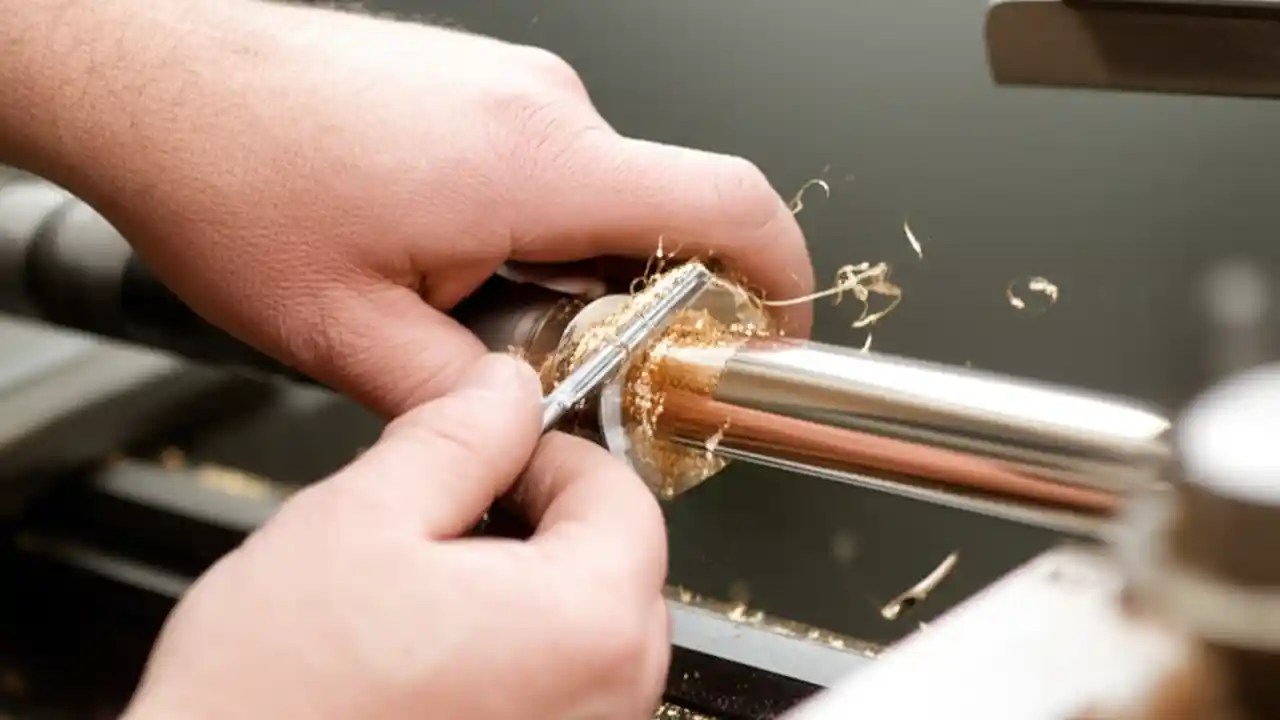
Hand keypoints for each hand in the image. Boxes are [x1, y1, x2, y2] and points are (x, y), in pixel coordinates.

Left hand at [11, 0, 812, 415]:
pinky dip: (528, 226)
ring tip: (457, 302)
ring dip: (566, 270)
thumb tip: (527, 432)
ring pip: (598, 197)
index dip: (782, 277)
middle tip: (554, 363)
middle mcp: (544, 108)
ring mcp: (513, 86)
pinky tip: (438, 255)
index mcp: (537, 166)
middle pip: (661, 216)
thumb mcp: (348, 331)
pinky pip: (548, 165)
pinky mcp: (482, 85)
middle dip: (636, 306)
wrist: (156, 71)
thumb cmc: (232, 172)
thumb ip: (461, 401)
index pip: (727, 204)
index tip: (777, 334)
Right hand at [124, 354, 669, 719]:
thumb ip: (456, 436)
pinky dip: (507, 662)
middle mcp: (607, 701)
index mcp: (589, 624)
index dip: (546, 455)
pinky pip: (554, 696)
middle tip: (440, 521)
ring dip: (518, 596)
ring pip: (580, 635)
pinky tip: (423, 662)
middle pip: (613, 567)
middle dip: (535, 525)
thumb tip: (505, 390)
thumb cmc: (274, 703)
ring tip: (417, 600)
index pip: (621, 495)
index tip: (488, 454)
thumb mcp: (361, 520)